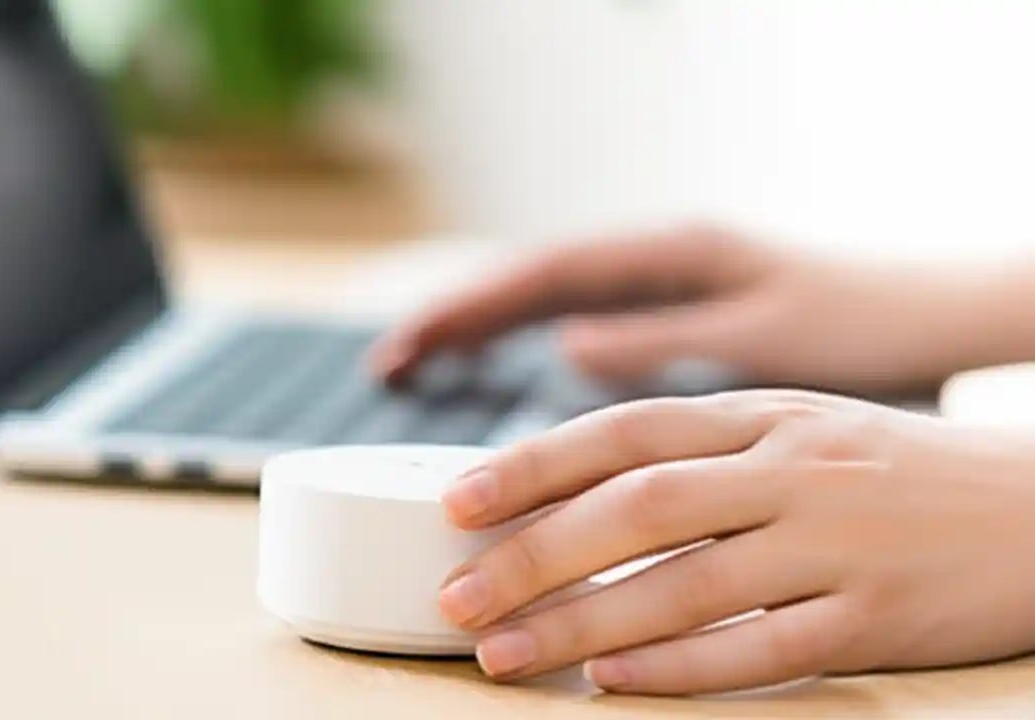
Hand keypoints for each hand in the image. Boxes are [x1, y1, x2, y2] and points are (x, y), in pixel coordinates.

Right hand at [369, 225, 1002, 395]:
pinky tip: (496, 372)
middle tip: (387, 361)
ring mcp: (658, 286)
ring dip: (481, 332)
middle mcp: (653, 261)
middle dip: (456, 317)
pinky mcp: (669, 316)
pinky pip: (578, 327)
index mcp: (670, 252)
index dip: (472, 307)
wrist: (924, 316)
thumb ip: (662, 337)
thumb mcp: (761, 334)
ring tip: (413, 368)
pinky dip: (526, 347)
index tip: (412, 340)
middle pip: (530, 283)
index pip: (546, 273)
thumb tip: (563, 346)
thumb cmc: (858, 320)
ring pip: (546, 306)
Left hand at [437, 390, 1034, 694]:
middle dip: (534, 553)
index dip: (533, 465)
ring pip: (687, 583)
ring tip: (504, 654)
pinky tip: (615, 686)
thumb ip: (702, 450)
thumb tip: (578, 491)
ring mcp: (837, 543)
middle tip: (458, 596)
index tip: (458, 502)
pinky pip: (764, 650)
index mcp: (764, 415)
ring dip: (583, 623)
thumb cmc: (896, 473)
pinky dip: (682, 669)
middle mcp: (793, 470)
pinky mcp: (876, 617)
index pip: (626, 431)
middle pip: (638, 507)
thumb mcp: (800, 429)